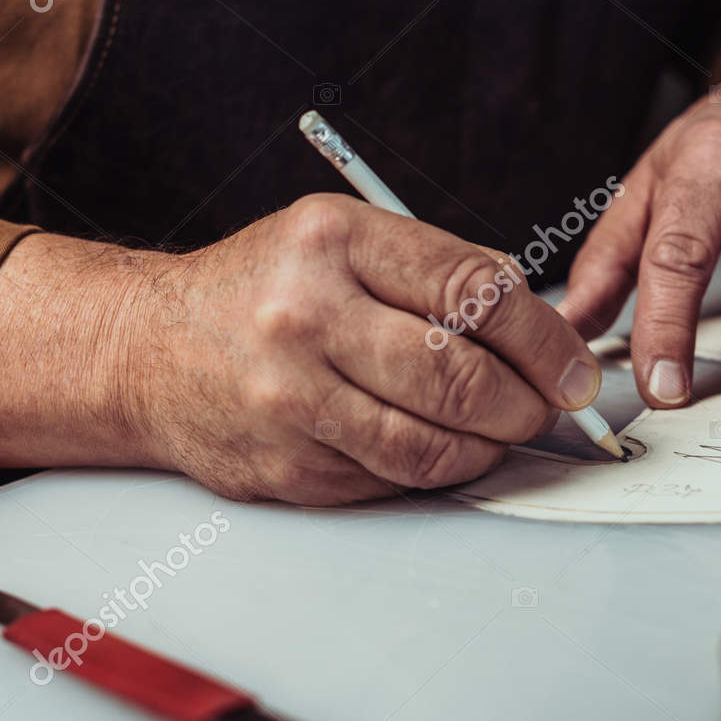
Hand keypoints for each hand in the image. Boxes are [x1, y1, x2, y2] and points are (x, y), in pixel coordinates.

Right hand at [125, 194, 601, 503]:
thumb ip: (433, 271)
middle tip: (545, 406)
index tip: (575, 367)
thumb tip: (537, 330)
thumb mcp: (337, 239)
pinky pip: (391, 481)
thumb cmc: (258, 290)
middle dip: (527, 402)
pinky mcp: (285, 467)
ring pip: (432, 445)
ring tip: (498, 429)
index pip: (472, 291)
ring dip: (488, 445)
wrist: (146, 350)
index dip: (545, 339)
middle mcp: (305, 317)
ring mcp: (291, 400)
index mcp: (331, 242)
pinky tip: (439, 447)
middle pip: (459, 376)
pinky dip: (434, 471)